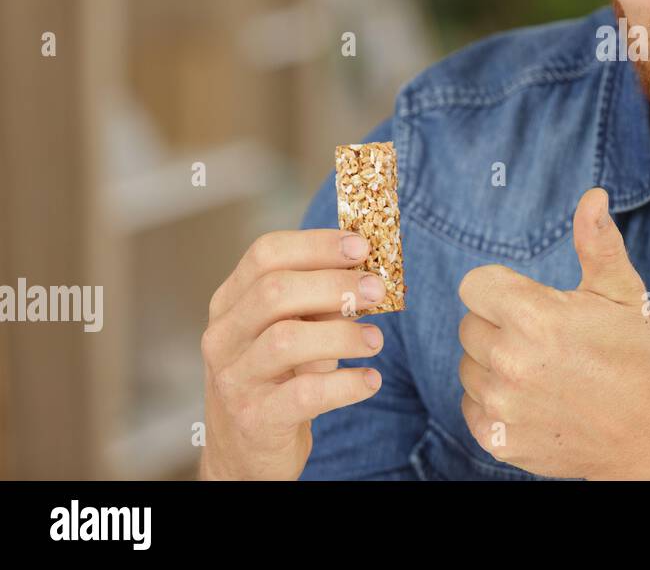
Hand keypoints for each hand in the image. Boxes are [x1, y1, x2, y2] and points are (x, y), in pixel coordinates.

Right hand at [199, 229, 387, 479]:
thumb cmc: (279, 378)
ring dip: (343, 334)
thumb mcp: (295, 331)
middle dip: (334, 284)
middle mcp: (223, 336)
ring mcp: (234, 379)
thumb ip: (321, 301)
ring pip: (287, 340)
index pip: (266, 254)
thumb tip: (370, 272)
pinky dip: (346, 384)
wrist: (246, 453)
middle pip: (274, 291)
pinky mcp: (255, 419)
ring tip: (376, 340)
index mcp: (231, 302)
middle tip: (378, 290)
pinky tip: (370, 380)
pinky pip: (304, 394)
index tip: (361, 245)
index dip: (317, 244)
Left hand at [456, 188, 649, 479]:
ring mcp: (501, 405)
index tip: (528, 301)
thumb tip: (593, 196)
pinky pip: (471, 406)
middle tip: (543, 339)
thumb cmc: (633, 358)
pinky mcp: (498, 439)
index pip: (473, 285)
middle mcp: (509, 361)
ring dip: (493, 364)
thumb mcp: (621, 294)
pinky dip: (493, 403)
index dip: (500, 289)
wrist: (645, 436)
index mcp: (534, 316)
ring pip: (468, 366)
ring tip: (540, 370)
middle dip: (499, 325)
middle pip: (468, 324)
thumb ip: (598, 242)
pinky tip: (531, 398)